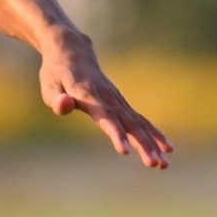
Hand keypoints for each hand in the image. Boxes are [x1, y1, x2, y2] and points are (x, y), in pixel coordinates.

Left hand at [40, 31, 173, 168]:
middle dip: (143, 145)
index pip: (106, 118)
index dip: (115, 134)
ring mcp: (117, 100)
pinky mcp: (121, 103)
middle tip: (155, 164)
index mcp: (89, 96)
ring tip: (164, 164)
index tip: (126, 151)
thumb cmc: (56, 72)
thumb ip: (56, 98)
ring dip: (152, 144)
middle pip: (129, 124)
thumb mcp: (49, 85)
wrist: (73, 51)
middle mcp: (108, 98)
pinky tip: (167, 148)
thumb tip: (64, 105)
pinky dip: (154, 134)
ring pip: (139, 124)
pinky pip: (140, 120)